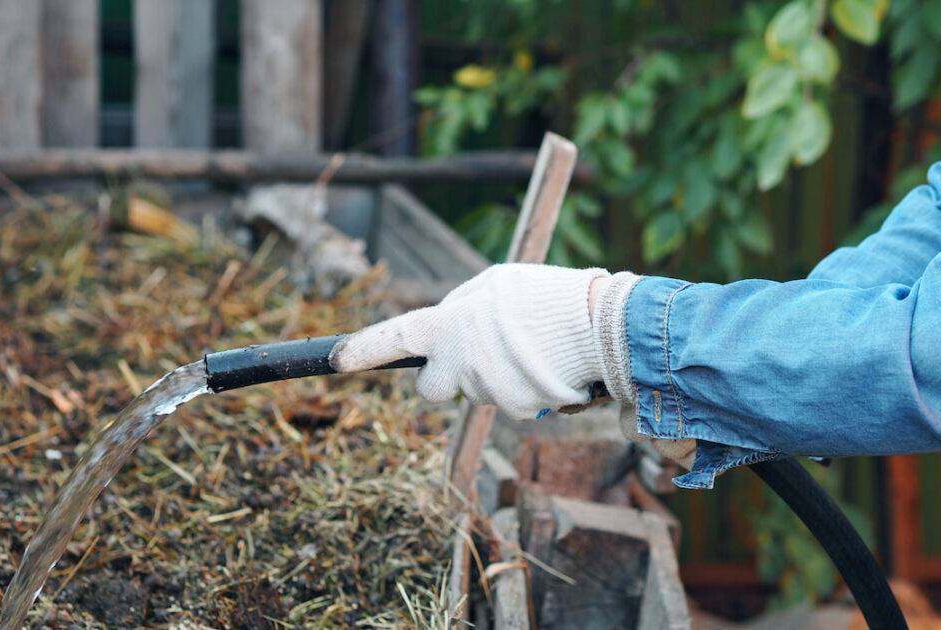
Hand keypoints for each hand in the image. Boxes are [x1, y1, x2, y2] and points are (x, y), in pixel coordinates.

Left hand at [330, 264, 610, 419]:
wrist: (602, 326)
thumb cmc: (548, 296)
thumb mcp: (496, 283)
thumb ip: (460, 306)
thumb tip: (444, 329)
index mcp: (450, 324)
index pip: (395, 338)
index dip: (363, 350)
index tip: (338, 359)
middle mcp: (460, 362)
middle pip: (432, 390)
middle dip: (445, 379)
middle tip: (477, 356)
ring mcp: (486, 391)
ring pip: (477, 394)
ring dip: (495, 377)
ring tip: (530, 349)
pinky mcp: (515, 411)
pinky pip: (508, 405)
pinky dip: (522, 391)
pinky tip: (544, 367)